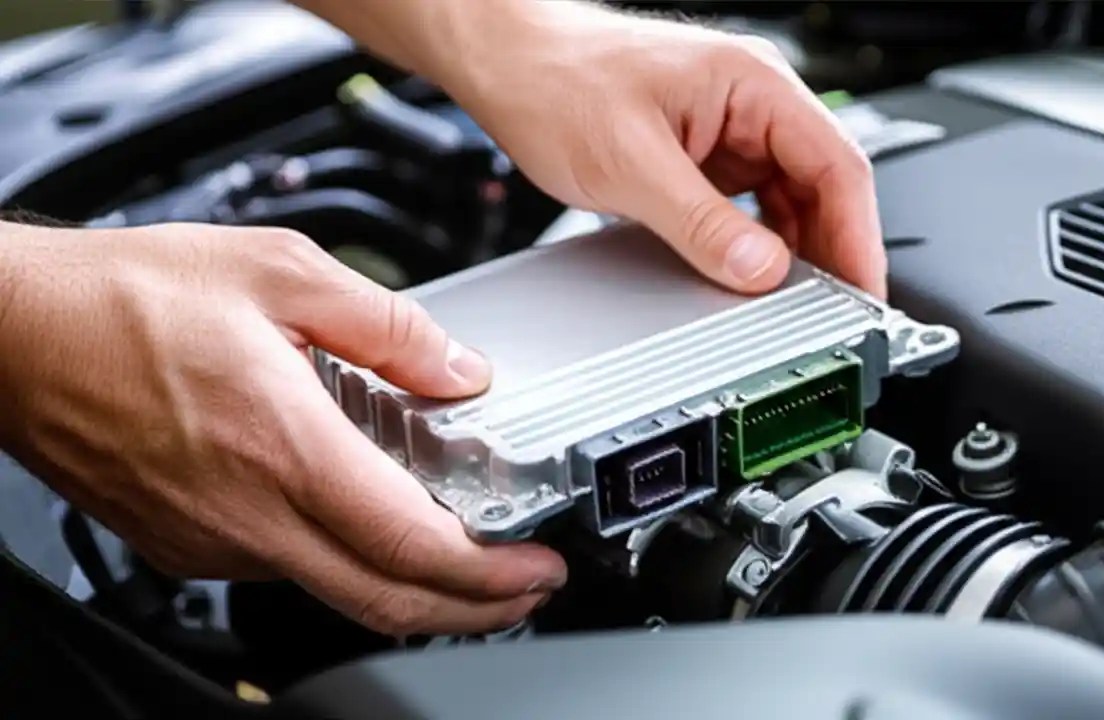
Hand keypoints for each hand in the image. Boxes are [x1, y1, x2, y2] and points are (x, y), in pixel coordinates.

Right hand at [0, 221, 564, 635]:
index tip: (537, 569)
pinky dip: (345, 560)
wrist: (14, 331)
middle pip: (386, 601)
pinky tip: (368, 521)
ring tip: (463, 551)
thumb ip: (388, 325)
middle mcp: (248, 513)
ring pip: (337, 591)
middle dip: (474, 610)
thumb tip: (458, 368)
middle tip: (523, 590)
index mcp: (284, 446)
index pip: (411, 546)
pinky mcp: (185, 544)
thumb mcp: (280, 272)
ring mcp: (213, 540)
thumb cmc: (123, 298)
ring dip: (412, 585)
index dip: (490, 575)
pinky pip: (284, 569)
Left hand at [430, 2, 886, 297]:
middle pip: (822, 187)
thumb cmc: (556, 80)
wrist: (506, 62)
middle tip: (834, 316)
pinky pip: (751, 206)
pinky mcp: (706, 155)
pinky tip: (751, 280)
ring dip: (795, 254)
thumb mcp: (632, 165)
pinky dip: (756, 246)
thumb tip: (761, 272)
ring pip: (789, 201)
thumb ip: (703, 223)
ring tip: (796, 308)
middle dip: (832, 253)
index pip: (838, 165)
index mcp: (753, 84)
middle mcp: (752, 103)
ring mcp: (731, 129)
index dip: (859, 238)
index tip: (863, 294)